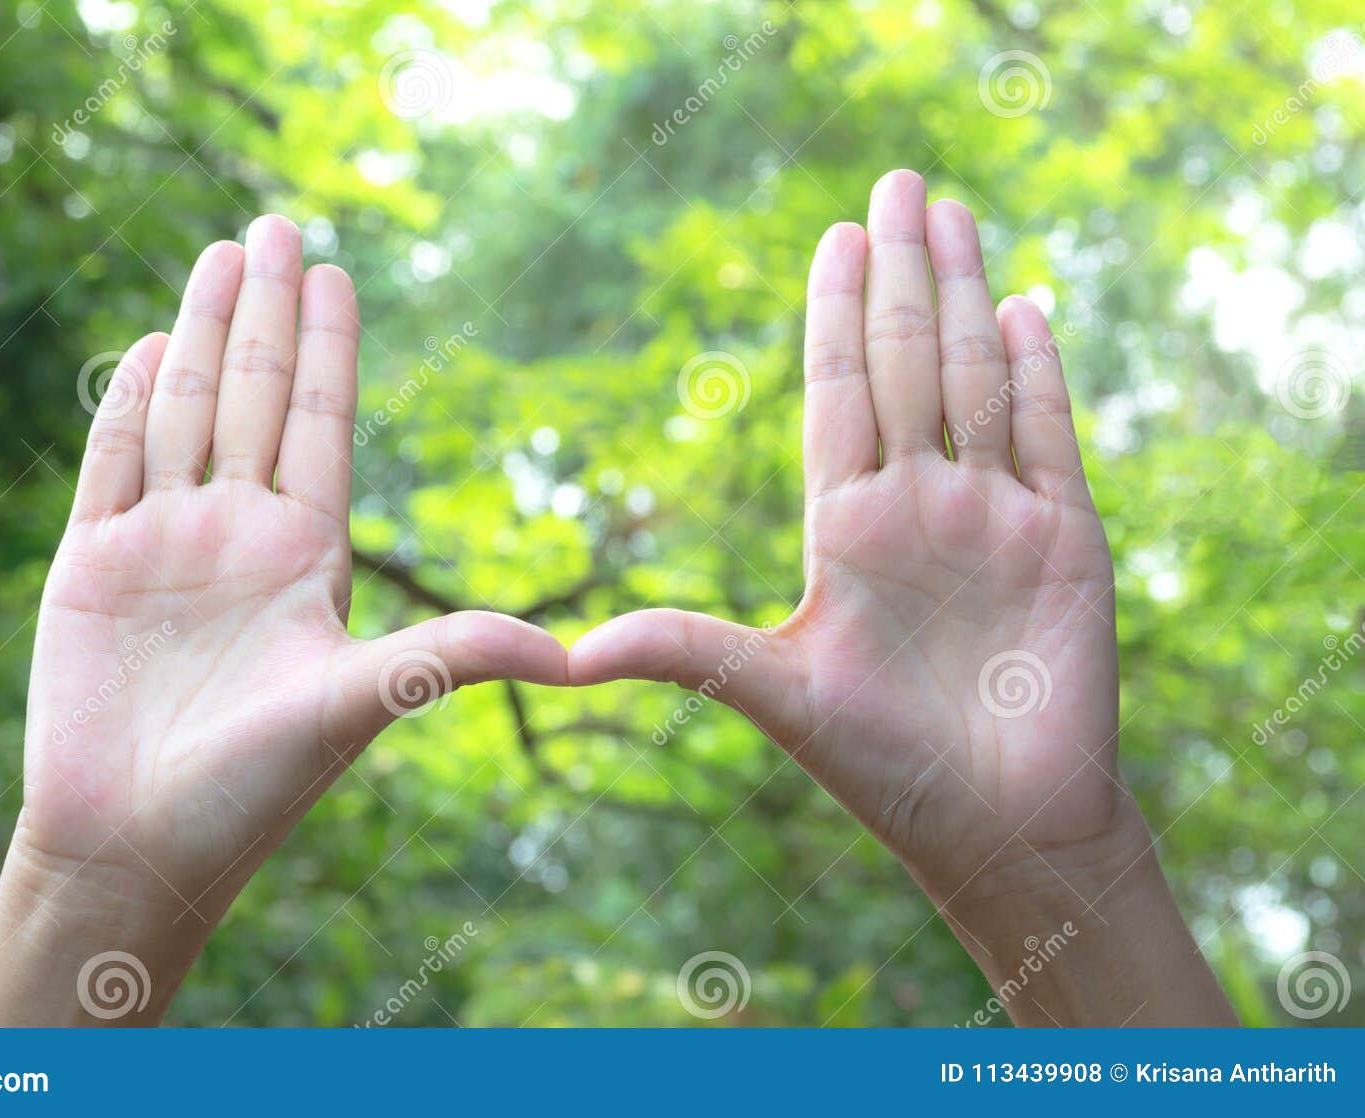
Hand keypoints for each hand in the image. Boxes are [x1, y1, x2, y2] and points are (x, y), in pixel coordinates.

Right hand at [0, 216, 565, 1024]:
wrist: (137, 846)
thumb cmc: (253, 788)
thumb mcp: (363, 702)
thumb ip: (454, 655)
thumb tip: (577, 657)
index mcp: (307, 557)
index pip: (320, 424)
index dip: (326, 348)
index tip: (337, 274)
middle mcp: (238, 538)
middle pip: (254, 398)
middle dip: (264, 311)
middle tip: (279, 224)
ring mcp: (164, 546)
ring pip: (184, 413)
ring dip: (199, 335)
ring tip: (219, 259)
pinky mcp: (90, 568)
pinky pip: (110, 465)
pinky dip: (125, 405)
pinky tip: (145, 350)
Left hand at [571, 171, 1233, 1024]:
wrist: (997, 827)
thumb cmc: (881, 770)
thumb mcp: (771, 695)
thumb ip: (684, 653)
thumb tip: (570, 656)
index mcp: (846, 529)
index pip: (840, 393)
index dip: (837, 313)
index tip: (835, 236)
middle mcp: (918, 507)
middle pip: (908, 364)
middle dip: (902, 272)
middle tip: (898, 181)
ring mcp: (993, 518)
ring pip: (974, 381)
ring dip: (963, 296)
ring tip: (952, 217)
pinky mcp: (1066, 541)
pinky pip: (1049, 436)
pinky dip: (1039, 372)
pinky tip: (1021, 308)